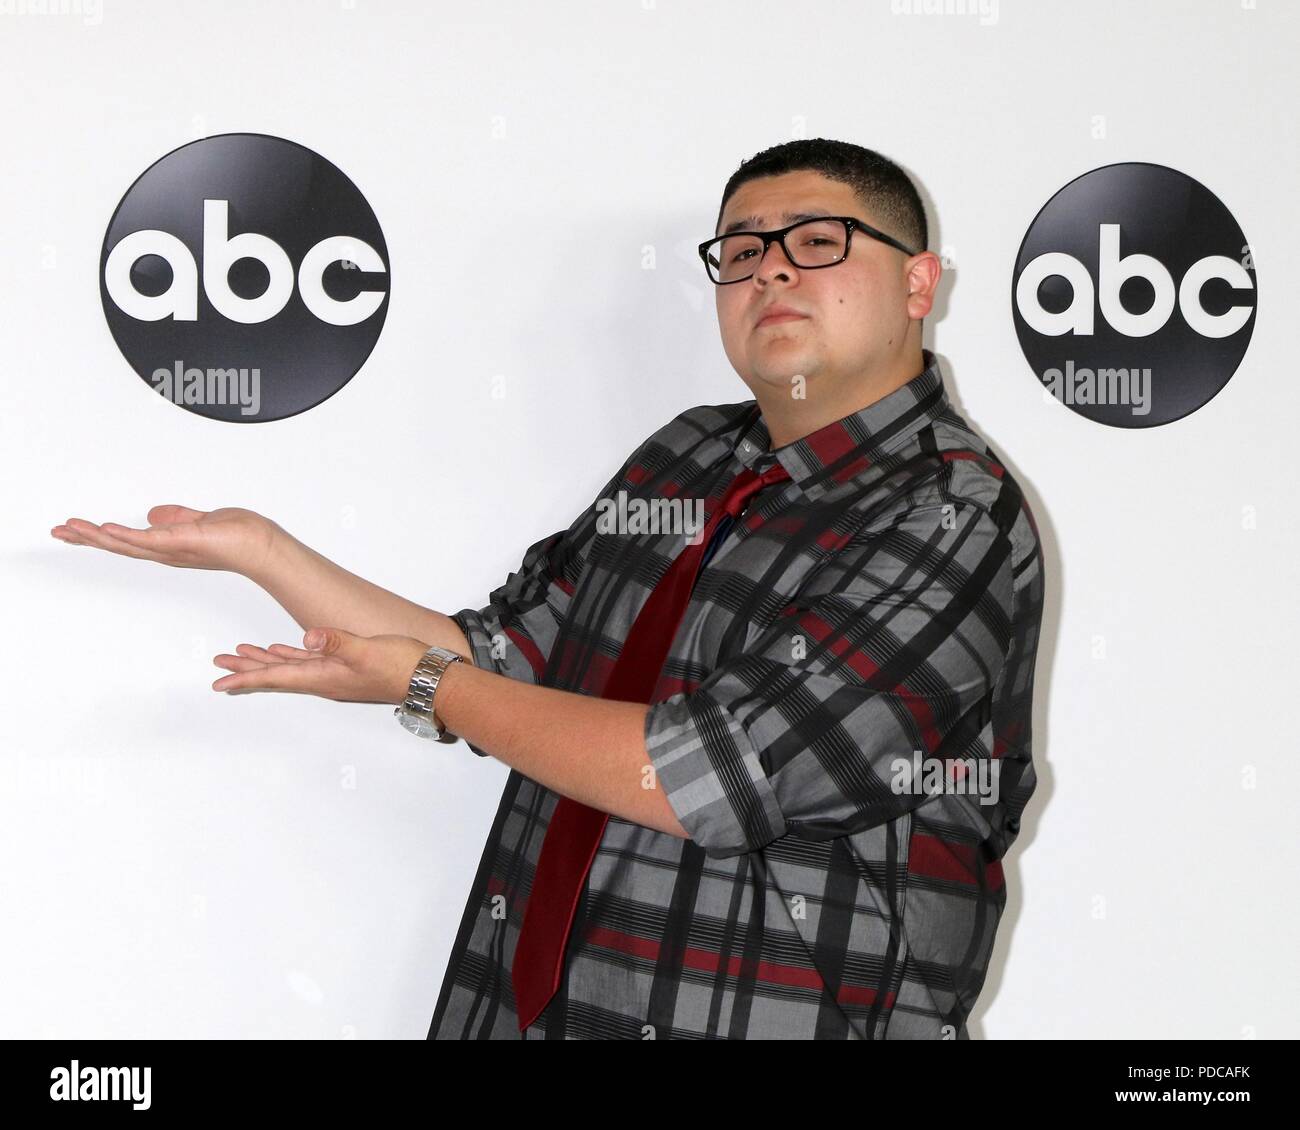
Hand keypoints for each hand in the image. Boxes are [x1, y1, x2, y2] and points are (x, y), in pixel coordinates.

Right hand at [50, 504, 279, 576]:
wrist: (263, 546)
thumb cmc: (241, 536)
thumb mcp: (201, 521)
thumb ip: (178, 518)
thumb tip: (154, 514)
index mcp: (169, 545)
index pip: (127, 540)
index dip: (100, 536)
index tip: (74, 530)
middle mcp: (167, 552)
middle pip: (119, 545)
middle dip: (87, 538)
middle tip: (58, 531)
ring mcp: (174, 549)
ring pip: (128, 544)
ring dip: (97, 536)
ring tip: (70, 528)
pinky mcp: (184, 542)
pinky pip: (150, 540)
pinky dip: (127, 535)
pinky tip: (106, 529)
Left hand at [211, 627, 429, 705]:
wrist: (431, 679)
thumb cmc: (403, 666)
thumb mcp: (369, 650)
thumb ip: (338, 642)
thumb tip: (307, 637)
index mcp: (325, 678)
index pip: (276, 677)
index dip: (245, 678)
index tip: (218, 684)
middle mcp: (325, 680)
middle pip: (276, 675)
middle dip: (246, 669)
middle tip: (218, 665)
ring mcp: (335, 675)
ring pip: (290, 668)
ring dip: (264, 661)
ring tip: (240, 655)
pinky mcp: (347, 668)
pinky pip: (308, 663)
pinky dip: (291, 656)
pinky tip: (284, 649)